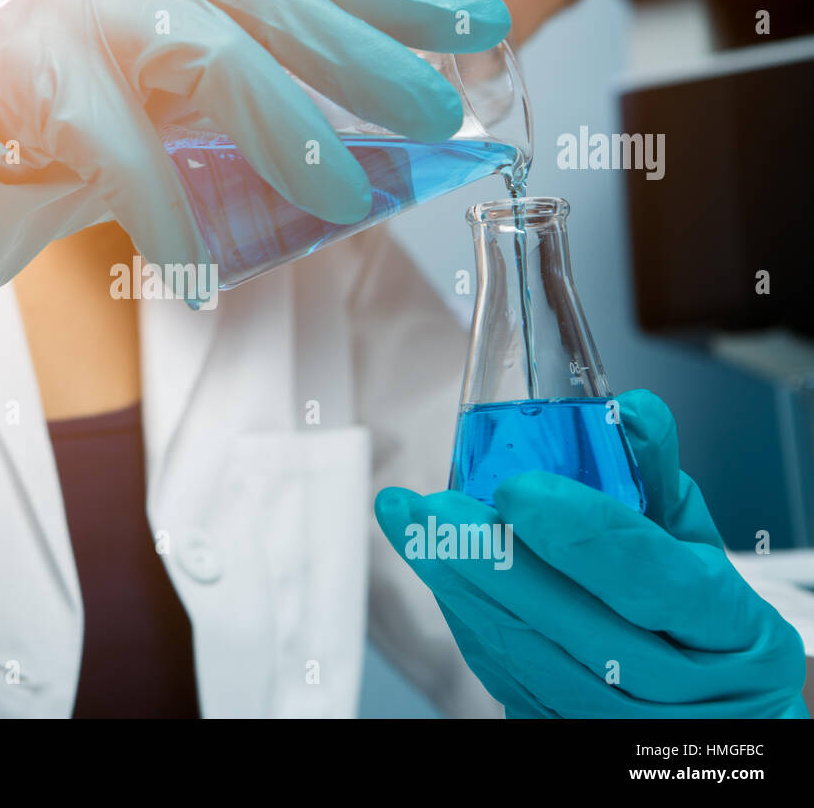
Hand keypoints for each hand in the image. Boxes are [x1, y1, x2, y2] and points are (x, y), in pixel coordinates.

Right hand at [0, 0, 509, 372]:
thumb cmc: (69, 156)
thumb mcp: (178, 127)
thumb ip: (253, 122)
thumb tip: (376, 164)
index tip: (483, 19)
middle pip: (271, 1)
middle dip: (367, 55)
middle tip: (444, 109)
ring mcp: (72, 17)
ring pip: (205, 56)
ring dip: (285, 128)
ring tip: (344, 197)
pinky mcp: (18, 79)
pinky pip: (116, 153)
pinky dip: (165, 219)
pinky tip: (197, 278)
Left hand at [374, 389, 808, 717]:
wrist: (707, 719)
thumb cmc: (704, 627)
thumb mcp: (701, 550)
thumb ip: (657, 478)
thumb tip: (626, 411)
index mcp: (727, 631)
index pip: (650, 578)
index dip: (581, 533)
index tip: (518, 488)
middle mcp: (675, 689)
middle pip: (571, 623)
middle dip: (491, 558)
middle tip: (436, 507)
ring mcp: (616, 722)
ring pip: (524, 653)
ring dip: (457, 584)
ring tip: (412, 525)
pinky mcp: (563, 728)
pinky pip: (505, 675)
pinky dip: (466, 617)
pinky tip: (436, 569)